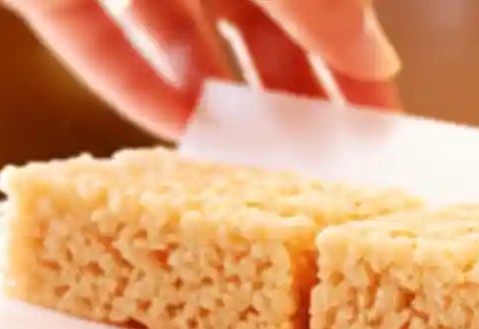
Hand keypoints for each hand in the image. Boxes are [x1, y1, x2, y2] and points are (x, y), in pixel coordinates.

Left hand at [0, 0, 401, 140]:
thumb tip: (373, 56)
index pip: (315, 1)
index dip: (350, 56)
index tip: (379, 121)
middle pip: (258, 24)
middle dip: (291, 90)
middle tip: (325, 163)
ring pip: (181, 40)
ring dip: (219, 98)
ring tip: (258, 161)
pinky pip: (99, 47)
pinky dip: (137, 86)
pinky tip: (177, 128)